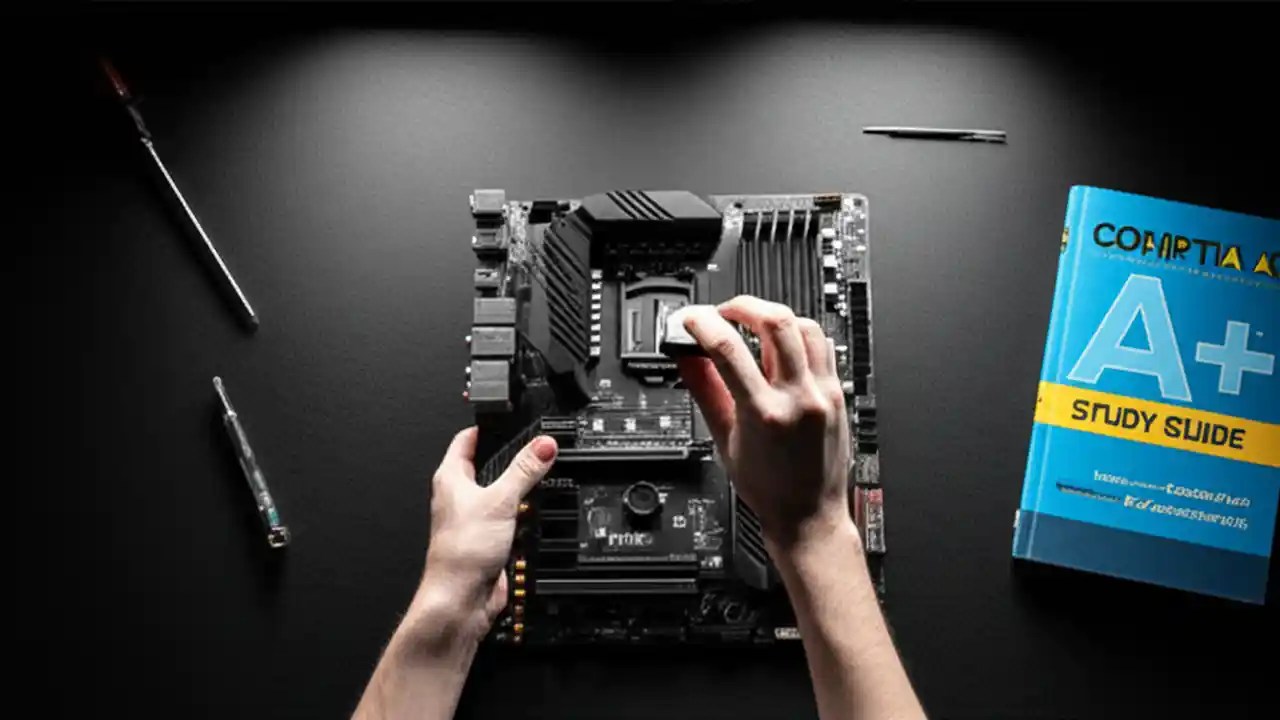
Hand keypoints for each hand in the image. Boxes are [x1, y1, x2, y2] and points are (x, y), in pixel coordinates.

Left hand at [409, 427, 556, 642]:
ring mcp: (473, 518)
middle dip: (510, 458)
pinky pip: (508, 518)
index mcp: (451, 478)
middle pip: (486, 466)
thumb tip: (544, 444)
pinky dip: (522, 514)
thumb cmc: (461, 552)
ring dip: (518, 488)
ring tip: (539, 478)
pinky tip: (535, 515)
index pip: (466, 440)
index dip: (487, 427)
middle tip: (532, 447)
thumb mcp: (500, 500)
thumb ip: (525, 470)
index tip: (507, 419)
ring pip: (499, 493)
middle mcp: (459, 497)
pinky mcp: (487, 539)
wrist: (461, 599)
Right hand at [677, 296, 854, 550]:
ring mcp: (822, 393)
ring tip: (753, 323)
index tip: (691, 320)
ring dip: (775, 315)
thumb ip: (705, 391)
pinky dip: (800, 334)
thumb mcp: (724, 439)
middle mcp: (798, 398)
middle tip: (723, 312)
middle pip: (776, 322)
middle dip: (743, 306)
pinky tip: (783, 343)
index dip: (703, 324)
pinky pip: (823, 346)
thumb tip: (686, 358)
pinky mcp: (837, 394)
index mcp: (764, 413)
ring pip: (805, 326)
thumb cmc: (768, 488)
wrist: (809, 515)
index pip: (729, 348)